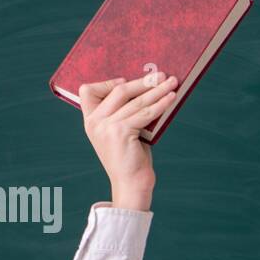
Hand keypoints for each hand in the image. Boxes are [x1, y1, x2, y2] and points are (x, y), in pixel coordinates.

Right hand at [77, 73, 178, 204]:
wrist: (131, 184)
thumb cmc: (130, 159)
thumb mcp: (121, 134)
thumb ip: (124, 114)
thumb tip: (146, 91)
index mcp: (90, 121)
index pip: (87, 91)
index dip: (106, 83)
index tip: (127, 81)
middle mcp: (94, 122)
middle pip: (119, 91)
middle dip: (143, 82)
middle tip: (160, 75)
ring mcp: (106, 126)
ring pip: (135, 101)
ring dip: (157, 90)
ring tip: (172, 82)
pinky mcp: (121, 131)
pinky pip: (145, 112)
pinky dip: (160, 104)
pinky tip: (172, 98)